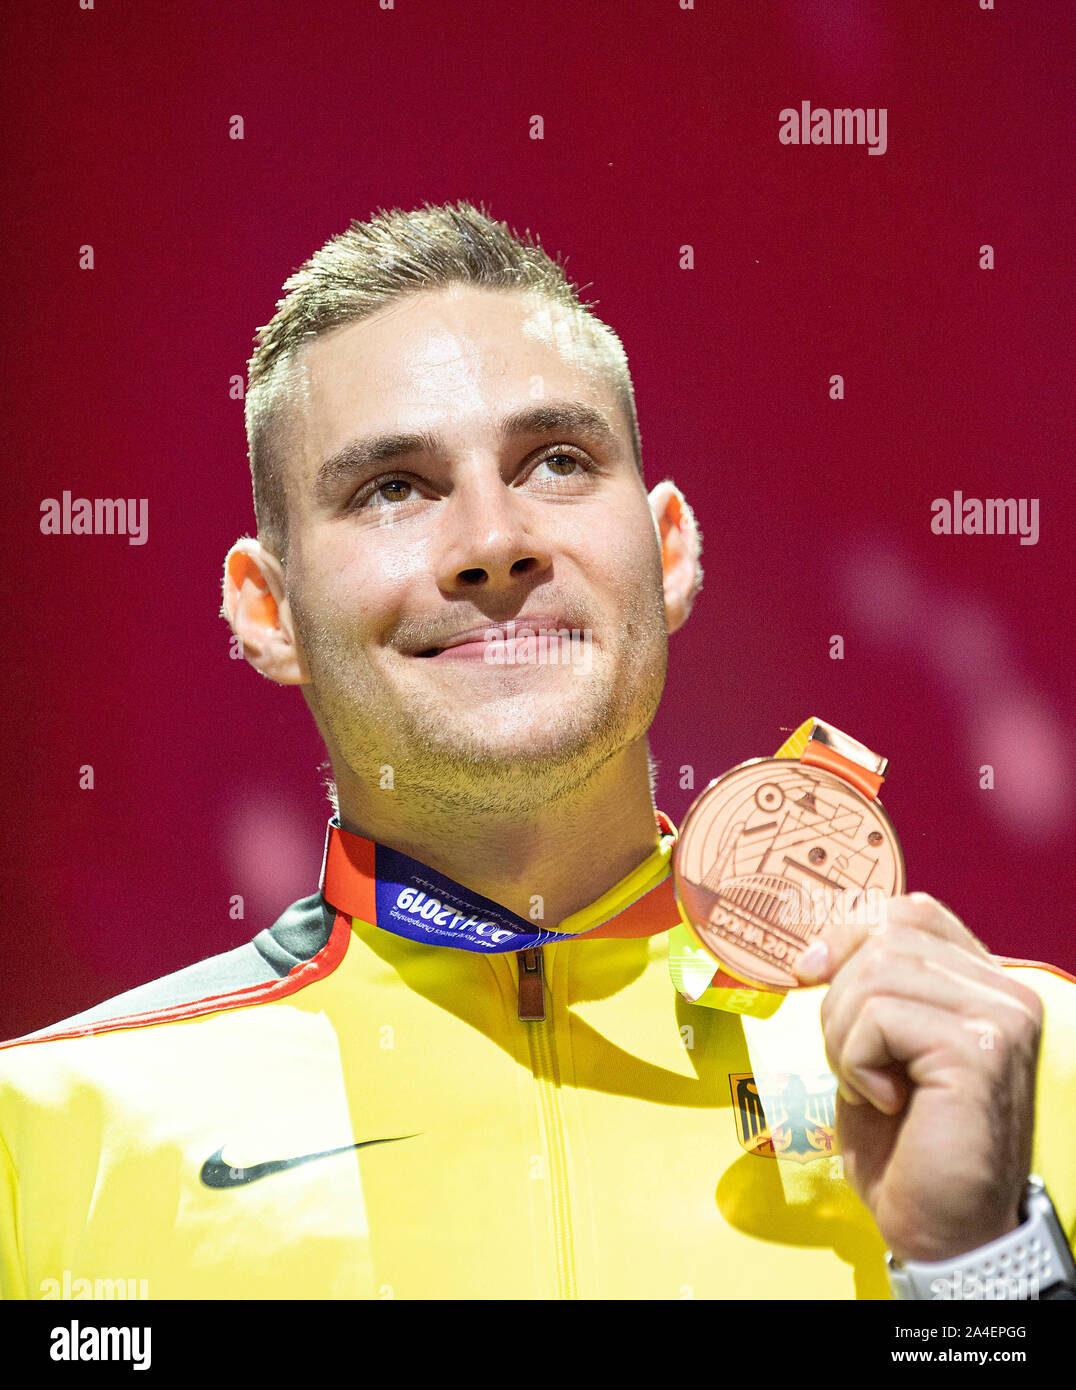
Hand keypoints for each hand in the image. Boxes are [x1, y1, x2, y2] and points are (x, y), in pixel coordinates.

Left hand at [794, 892, 1041, 1263]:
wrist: (939, 1228)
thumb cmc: (903, 1142)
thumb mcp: (878, 1045)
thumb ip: (869, 986)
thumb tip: (812, 947)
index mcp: (984, 984)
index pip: (911, 911)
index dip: (850, 930)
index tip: (809, 968)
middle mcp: (1005, 993)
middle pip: (886, 937)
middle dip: (840, 998)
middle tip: (852, 1062)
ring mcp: (999, 1019)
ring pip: (878, 971)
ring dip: (845, 1034)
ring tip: (868, 1085)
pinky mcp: (978, 1051)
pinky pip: (881, 1017)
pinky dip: (857, 1060)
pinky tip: (885, 1101)